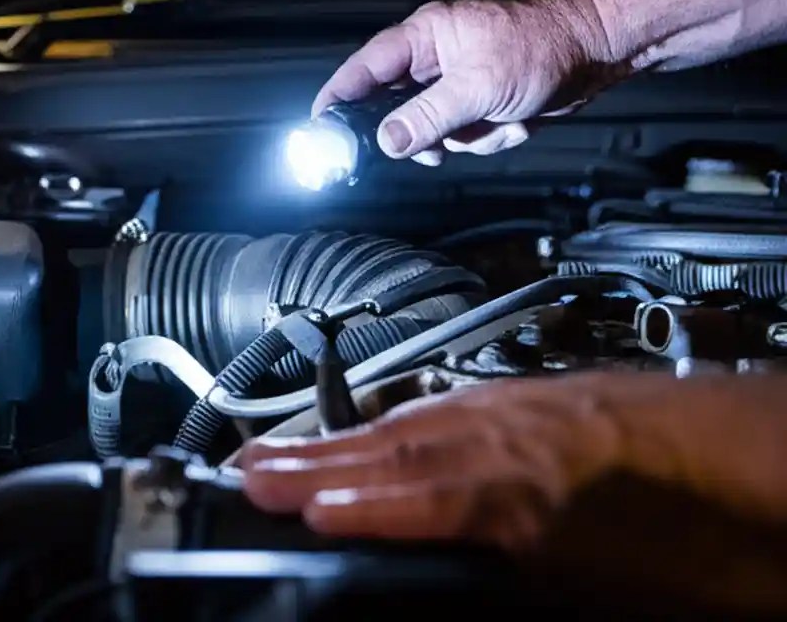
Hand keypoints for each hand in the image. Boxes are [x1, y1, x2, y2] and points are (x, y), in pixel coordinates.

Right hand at [241, 373, 786, 552]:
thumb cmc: (736, 531)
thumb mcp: (629, 591)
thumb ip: (534, 574)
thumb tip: (453, 574)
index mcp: (544, 493)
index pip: (423, 498)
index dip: (352, 505)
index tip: (289, 505)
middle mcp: (529, 437)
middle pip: (403, 447)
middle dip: (318, 459)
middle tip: (250, 465)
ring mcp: (538, 408)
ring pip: (422, 418)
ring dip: (348, 435)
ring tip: (289, 447)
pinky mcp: (554, 395)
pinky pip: (457, 403)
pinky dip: (406, 418)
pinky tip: (388, 426)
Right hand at [313, 0, 624, 165]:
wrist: (598, 50)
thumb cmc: (544, 45)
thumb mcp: (478, 86)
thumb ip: (426, 117)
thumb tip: (386, 142)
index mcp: (425, 38)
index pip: (363, 69)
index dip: (337, 98)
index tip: (319, 126)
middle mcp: (436, 59)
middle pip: (396, 110)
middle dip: (423, 133)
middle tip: (437, 143)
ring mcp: (458, 83)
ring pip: (434, 132)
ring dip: (467, 138)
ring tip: (496, 121)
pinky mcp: (481, 102)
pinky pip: (466, 136)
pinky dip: (490, 138)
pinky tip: (514, 120)